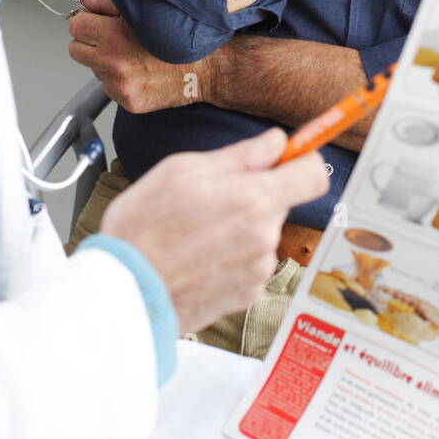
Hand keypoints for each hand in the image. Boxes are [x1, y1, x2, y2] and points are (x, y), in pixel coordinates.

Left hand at [68, 0, 208, 111]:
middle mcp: (113, 65)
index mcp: (113, 38)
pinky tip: (138, 70)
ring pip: (93, 69)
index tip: (97, 20)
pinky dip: (117, 78)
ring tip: (132, 54)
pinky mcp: (127, 102)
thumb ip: (105, 2)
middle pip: (76, 50)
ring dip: (104, 61)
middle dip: (89, 41)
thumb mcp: (143, 10)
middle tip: (112, 37)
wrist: (206, 69)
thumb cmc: (178, 36)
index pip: (75, 26)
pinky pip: (108, 87)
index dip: (86, 20)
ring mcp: (119, 87)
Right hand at [100, 128, 328, 331]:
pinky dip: (231, 258)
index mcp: (256, 199)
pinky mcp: (247, 295)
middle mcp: (265, 236)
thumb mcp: (183, 170)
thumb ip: (239, 156)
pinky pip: (249, 264)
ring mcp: (258, 269)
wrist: (124, 292)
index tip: (288, 158)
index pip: (314, 173)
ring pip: (262, 233)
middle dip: (253, 196)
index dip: (302, 160)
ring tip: (195, 233)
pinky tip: (197, 258)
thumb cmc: (144, 229)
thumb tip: (275, 142)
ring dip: (239, 228)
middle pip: (279, 203)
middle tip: (209, 199)